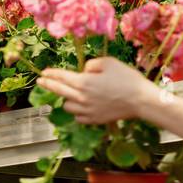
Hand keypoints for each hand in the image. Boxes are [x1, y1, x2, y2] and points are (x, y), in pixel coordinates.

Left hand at [38, 57, 155, 122]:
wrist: (140, 100)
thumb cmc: (126, 78)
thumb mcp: (108, 62)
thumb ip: (91, 65)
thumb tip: (83, 71)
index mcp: (83, 82)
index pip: (61, 77)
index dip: (51, 74)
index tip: (43, 73)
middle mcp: (81, 98)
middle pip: (59, 91)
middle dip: (48, 85)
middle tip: (41, 81)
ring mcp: (86, 111)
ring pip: (67, 106)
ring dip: (66, 99)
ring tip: (70, 94)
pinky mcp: (93, 120)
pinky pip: (78, 117)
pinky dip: (77, 111)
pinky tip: (81, 106)